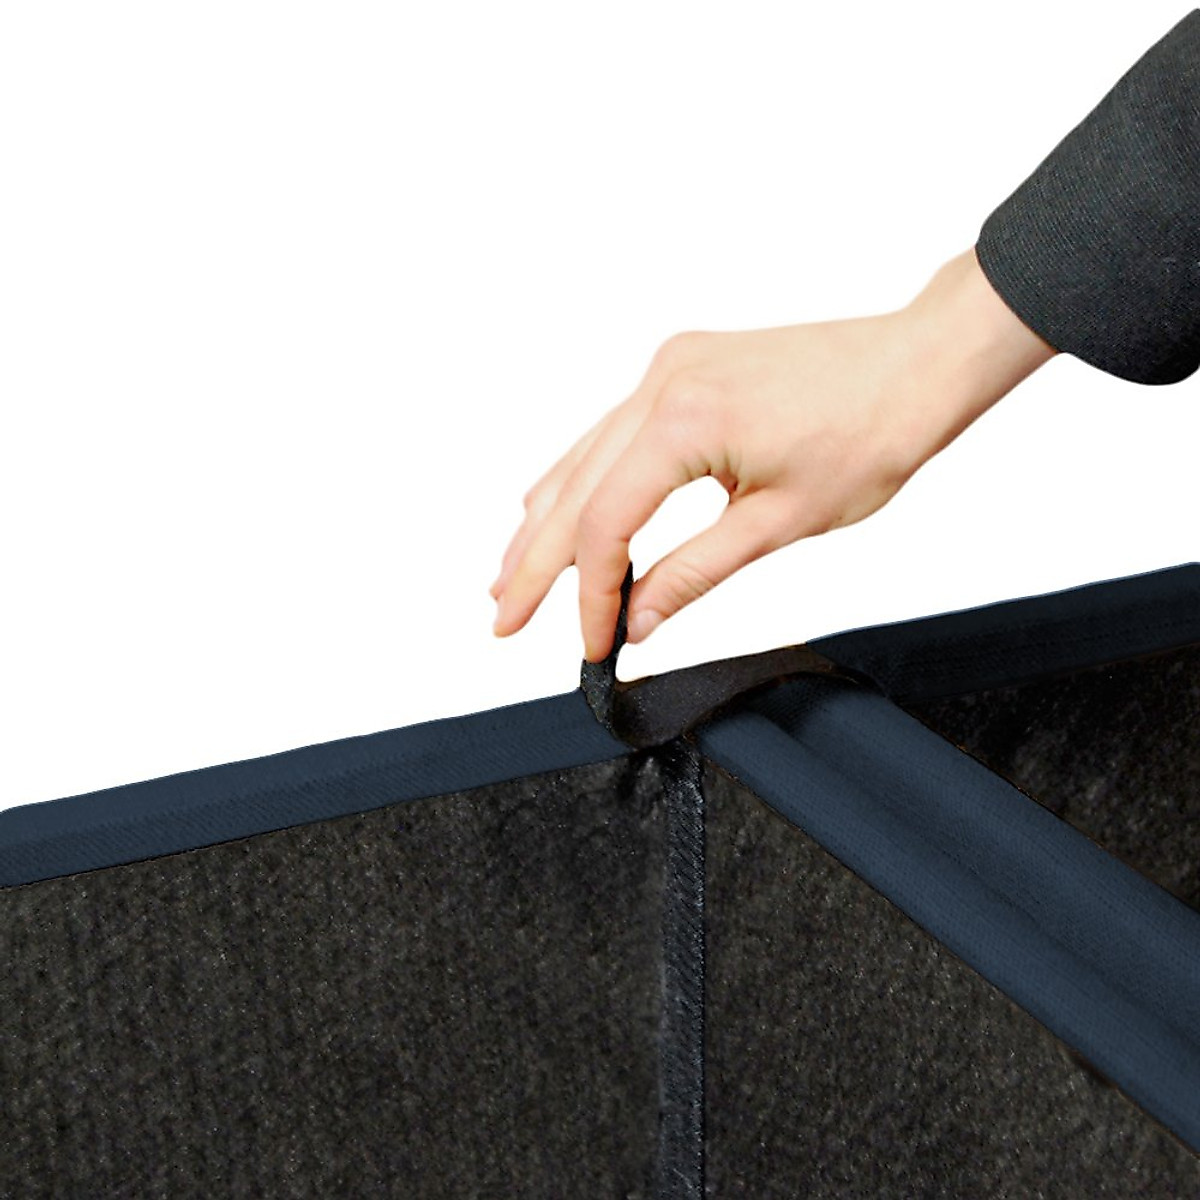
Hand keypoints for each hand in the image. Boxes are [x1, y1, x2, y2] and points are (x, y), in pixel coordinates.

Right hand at [490, 246, 1056, 662]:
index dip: (591, 593)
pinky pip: (611, 433)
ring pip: (584, 458)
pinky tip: (551, 506)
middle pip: (577, 489)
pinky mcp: (681, 368)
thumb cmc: (870, 435)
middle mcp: (661, 383)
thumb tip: (635, 622)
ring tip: (509, 575)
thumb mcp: (779, 522)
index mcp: (684, 419)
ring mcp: (667, 369)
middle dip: (536, 563)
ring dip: (548, 522)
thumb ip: (693, 573)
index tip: (592, 643)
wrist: (918, 362)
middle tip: (501, 619)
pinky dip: (583, 479)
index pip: (609, 523)